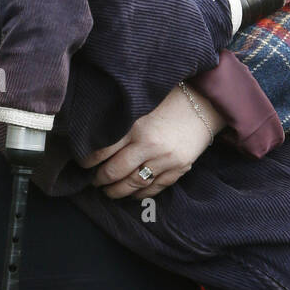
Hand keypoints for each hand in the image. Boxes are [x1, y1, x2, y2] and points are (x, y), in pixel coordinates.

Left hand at [77, 84, 225, 197]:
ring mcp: (166, 160)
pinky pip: (155, 188)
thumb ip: (121, 117)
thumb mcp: (142, 101)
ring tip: (108, 190)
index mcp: (136, 126)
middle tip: (93, 180)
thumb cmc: (172, 96)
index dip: (87, 160)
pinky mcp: (179, 168)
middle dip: (100, 179)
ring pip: (133, 184)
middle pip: (115, 172)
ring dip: (116, 191)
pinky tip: (131, 193)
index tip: (82, 163)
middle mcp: (150, 145)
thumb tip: (94, 130)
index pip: (102, 151)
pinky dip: (140, 193)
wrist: (207, 101)